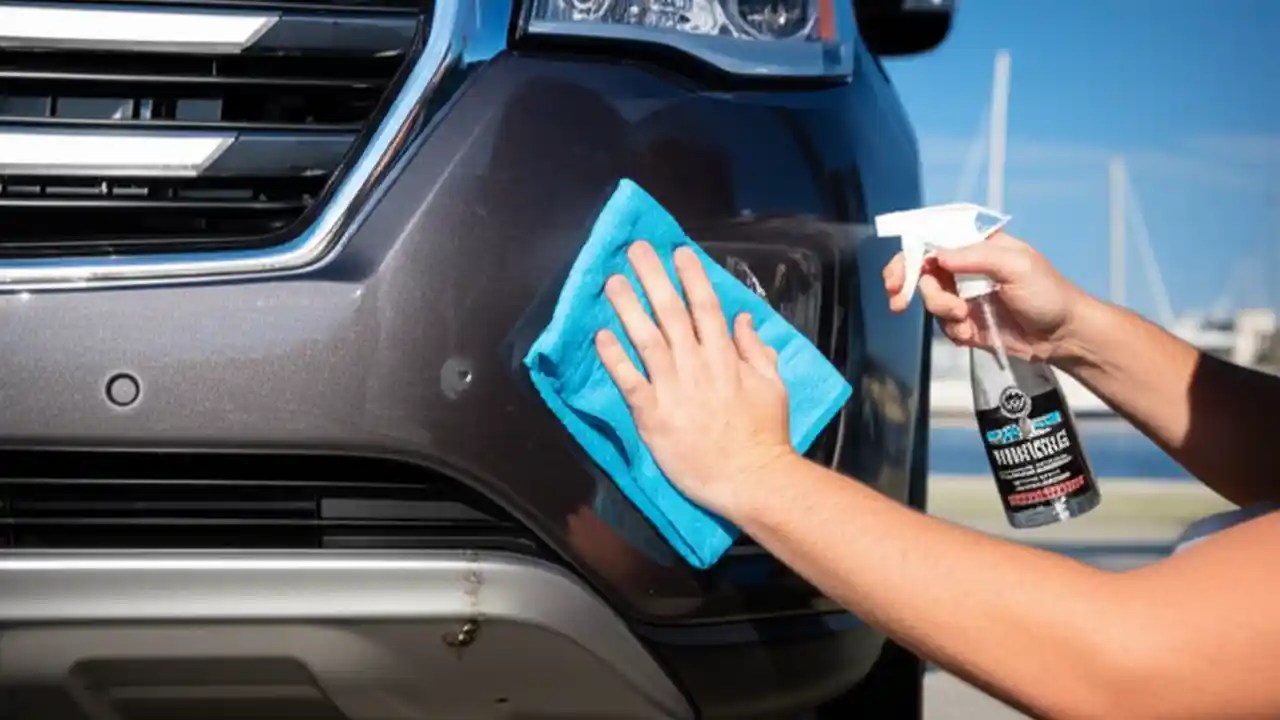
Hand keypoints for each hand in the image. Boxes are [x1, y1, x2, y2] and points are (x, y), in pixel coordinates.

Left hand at [594, 241, 796, 518]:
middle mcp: (697, 364)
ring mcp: (673, 388)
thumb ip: (755, 351)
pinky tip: (600, 335)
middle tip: (635, 250)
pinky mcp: (652, 415)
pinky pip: (629, 380)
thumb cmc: (764, 435)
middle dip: (653, 277)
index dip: (690, 276)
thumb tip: (743, 319)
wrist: (749, 478)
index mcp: (726, 357)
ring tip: (613, 281)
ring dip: (628, 306)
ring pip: (646, 338)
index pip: (705, 306)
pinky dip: (614, 357)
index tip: (677, 252)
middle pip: (671, 312)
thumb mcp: (772, 386)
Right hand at [883, 232, 1089, 363]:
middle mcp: (965, 268)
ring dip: (940, 310)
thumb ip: (975, 257)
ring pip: (930, 299)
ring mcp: (963, 296)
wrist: (1063, 336)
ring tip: (964, 319)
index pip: (935, 240)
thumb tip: (936, 256)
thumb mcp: (1017, 265)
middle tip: (898, 302)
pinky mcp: (965, 324)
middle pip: (922, 269)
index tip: (898, 275)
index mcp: (977, 246)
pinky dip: (952, 330)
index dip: (911, 253)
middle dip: (908, 284)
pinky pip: (943, 325)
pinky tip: (970, 334)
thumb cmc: (1048, 292)